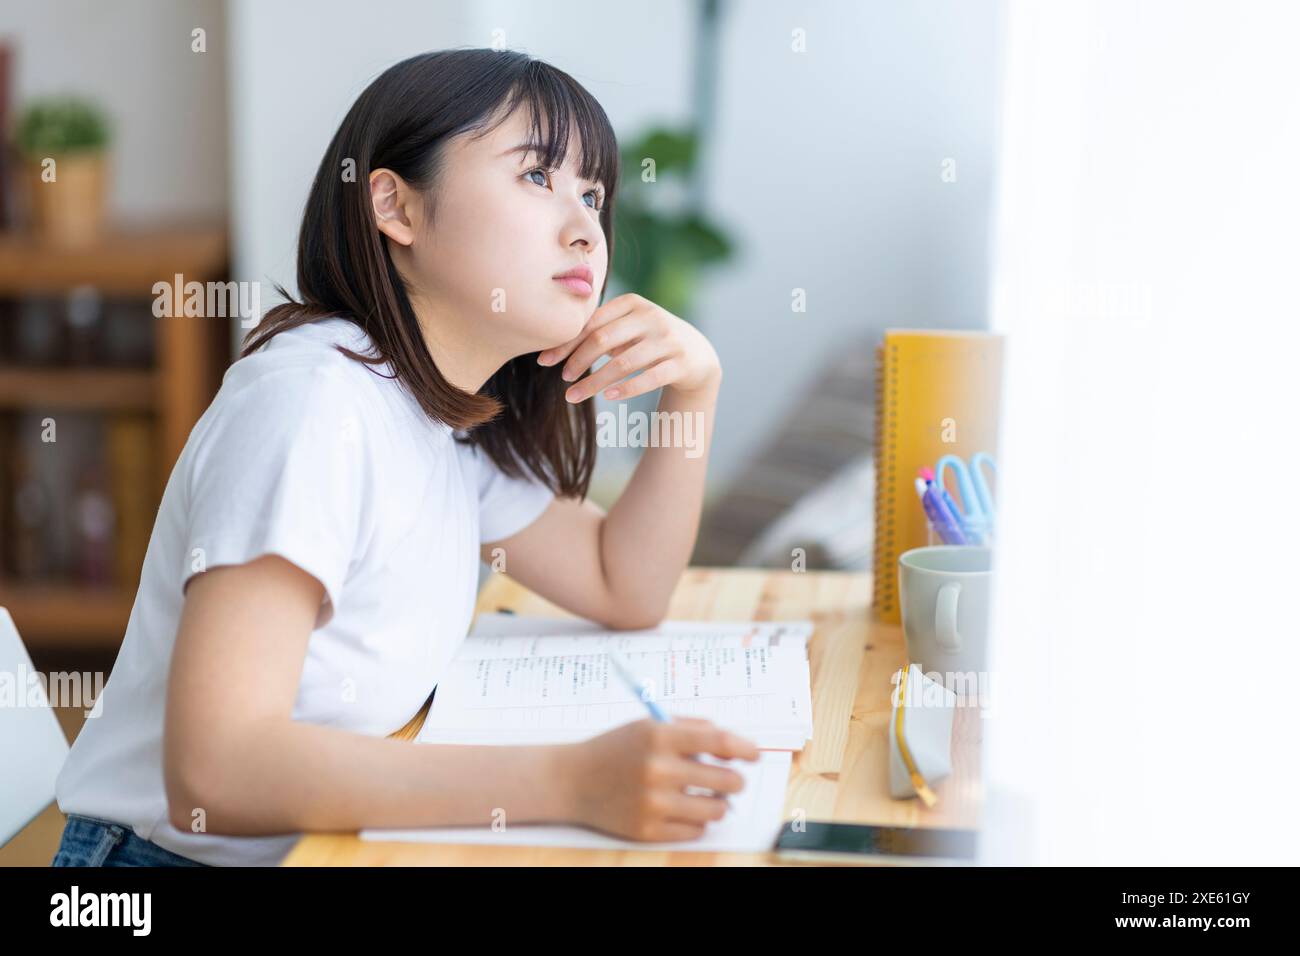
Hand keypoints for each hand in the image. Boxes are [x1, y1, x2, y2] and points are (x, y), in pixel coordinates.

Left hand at [537, 293, 721, 402]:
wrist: (698, 355)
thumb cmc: (649, 341)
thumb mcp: (627, 329)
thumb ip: (598, 331)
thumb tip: (553, 348)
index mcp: (633, 303)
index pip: (592, 323)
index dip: (567, 343)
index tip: (545, 361)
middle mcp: (652, 317)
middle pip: (604, 340)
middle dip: (578, 361)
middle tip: (563, 379)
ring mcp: (668, 340)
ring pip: (623, 363)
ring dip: (594, 382)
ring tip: (573, 396)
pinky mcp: (681, 363)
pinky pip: (649, 378)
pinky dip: (627, 389)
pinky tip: (608, 397)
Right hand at [564, 717, 759, 841]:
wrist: (572, 781)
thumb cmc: (616, 749)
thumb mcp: (648, 725)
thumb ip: (691, 729)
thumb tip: (734, 744)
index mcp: (659, 735)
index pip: (719, 741)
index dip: (745, 748)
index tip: (755, 754)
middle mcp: (657, 768)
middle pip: (726, 779)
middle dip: (735, 779)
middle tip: (731, 779)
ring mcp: (653, 803)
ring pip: (717, 808)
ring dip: (719, 802)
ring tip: (707, 796)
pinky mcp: (648, 830)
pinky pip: (696, 830)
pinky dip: (696, 820)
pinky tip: (682, 809)